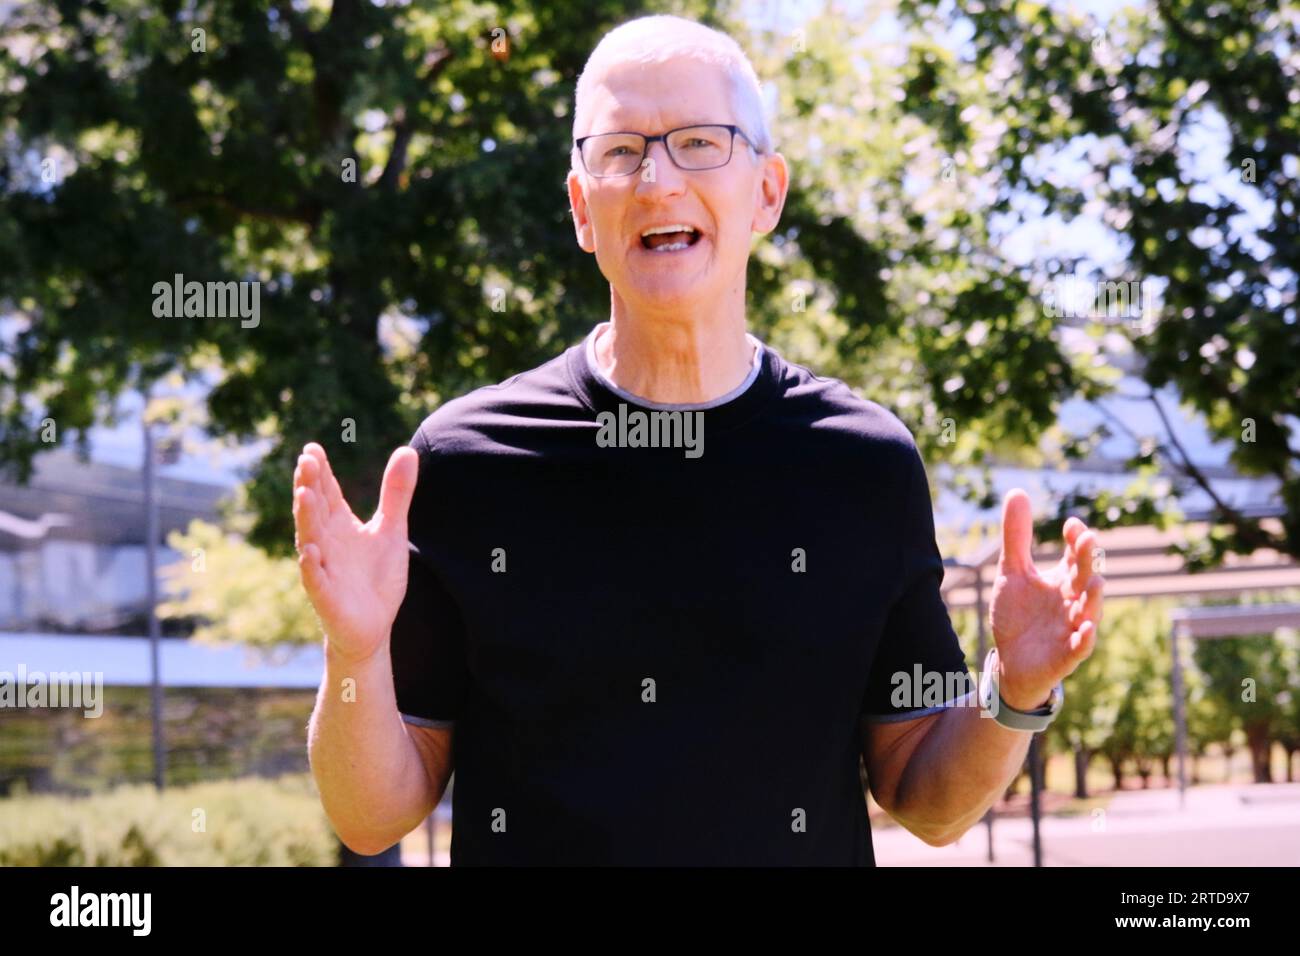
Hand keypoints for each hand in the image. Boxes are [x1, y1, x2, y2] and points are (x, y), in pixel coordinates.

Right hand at [293, 442, 417, 666]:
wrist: (374, 625)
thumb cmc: (377, 577)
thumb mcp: (392, 530)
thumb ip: (397, 493)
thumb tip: (408, 450)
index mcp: (340, 525)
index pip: (327, 493)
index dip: (320, 472)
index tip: (313, 449)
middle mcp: (326, 543)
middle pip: (315, 510)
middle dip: (309, 486)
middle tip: (306, 461)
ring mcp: (324, 569)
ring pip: (310, 539)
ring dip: (306, 518)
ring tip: (303, 494)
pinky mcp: (326, 597)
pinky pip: (316, 580)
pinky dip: (311, 566)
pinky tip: (309, 551)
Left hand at [988, 489, 1104, 710]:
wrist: (1011, 662)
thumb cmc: (1018, 616)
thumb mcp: (1012, 573)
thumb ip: (1016, 537)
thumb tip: (1018, 491)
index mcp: (1063, 580)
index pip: (1075, 555)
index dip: (1076, 540)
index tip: (1072, 524)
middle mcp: (1073, 601)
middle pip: (1084, 577)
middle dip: (1086, 561)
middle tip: (1086, 540)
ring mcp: (1072, 628)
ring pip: (1089, 611)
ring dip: (1093, 597)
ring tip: (1094, 581)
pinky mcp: (1067, 655)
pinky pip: (1081, 647)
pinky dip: (1086, 638)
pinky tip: (1086, 628)